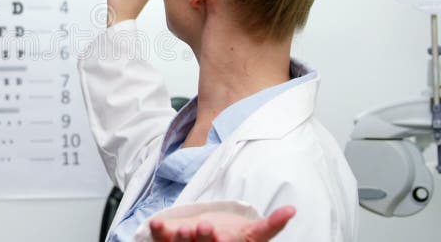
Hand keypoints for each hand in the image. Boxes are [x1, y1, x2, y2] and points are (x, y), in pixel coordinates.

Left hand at [149, 205, 295, 241]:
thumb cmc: (234, 236)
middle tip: (201, 227)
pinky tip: (155, 224)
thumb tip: (292, 209)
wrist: (212, 238)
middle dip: (202, 238)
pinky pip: (162, 238)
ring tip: (177, 229)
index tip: (222, 237)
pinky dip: (158, 231)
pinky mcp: (170, 240)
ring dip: (177, 238)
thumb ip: (270, 224)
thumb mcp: (254, 233)